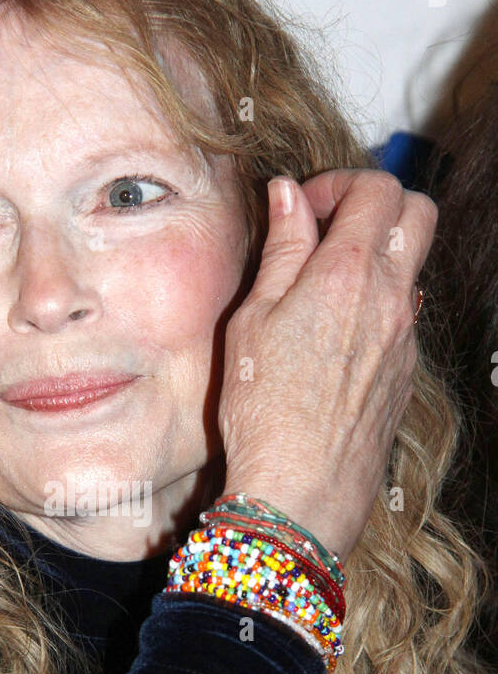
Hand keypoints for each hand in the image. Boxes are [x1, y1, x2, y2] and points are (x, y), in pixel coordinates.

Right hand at [217, 169, 436, 564]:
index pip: (377, 188)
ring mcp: (406, 336)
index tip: (305, 206)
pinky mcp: (406, 371)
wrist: (301, 489)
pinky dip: (378, 301)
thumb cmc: (265, 409)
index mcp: (350, 274)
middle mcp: (391, 299)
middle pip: (419, 212)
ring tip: (324, 283)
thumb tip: (289, 195)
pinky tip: (333, 333)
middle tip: (330, 227)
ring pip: (414, 265)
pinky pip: (404, 313)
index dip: (341, 183)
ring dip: (379, 254)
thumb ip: (282, 250)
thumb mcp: (253, 318)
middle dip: (378, 204)